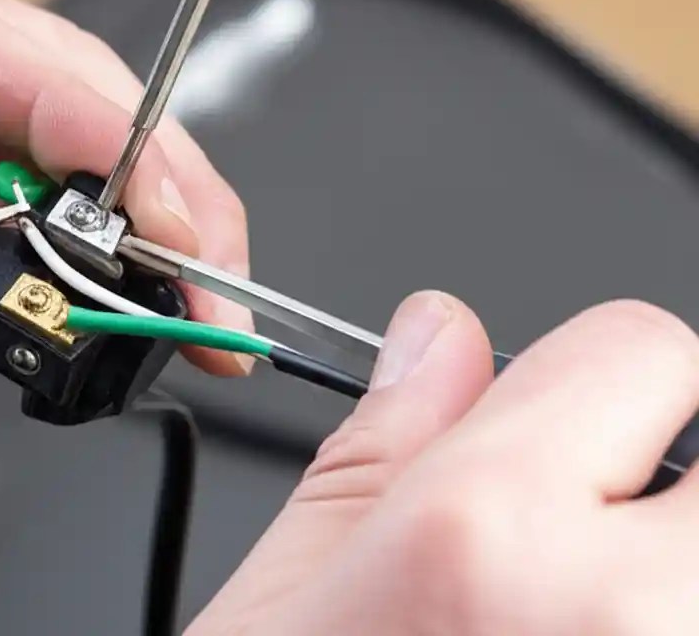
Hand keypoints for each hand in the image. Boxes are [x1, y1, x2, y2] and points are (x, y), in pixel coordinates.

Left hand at [0, 0, 251, 374]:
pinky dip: (60, 250)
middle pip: (57, 92)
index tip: (165, 229)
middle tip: (206, 300)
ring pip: (52, 144)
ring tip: (171, 319)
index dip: (99, 140)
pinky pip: (5, 187)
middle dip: (151, 197)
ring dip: (123, 233)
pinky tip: (90, 299)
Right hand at [189, 294, 698, 633]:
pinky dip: (671, 607)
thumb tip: (438, 338)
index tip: (549, 428)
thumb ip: (384, 447)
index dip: (581, 377)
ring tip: (576, 610)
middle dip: (656, 458)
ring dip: (676, 549)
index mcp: (483, 530)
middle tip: (578, 534)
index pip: (634, 344)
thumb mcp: (286, 594)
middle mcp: (621, 608)